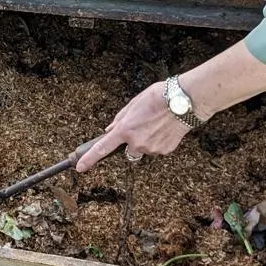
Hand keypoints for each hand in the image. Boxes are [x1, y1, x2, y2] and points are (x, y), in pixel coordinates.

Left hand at [75, 81, 192, 170]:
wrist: (184, 102)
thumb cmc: (159, 97)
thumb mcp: (134, 103)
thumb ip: (119, 119)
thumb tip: (109, 131)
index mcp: (125, 129)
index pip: (102, 148)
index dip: (90, 159)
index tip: (81, 168)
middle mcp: (137, 142)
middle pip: (128, 149)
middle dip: (132, 140)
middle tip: (144, 124)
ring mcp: (151, 149)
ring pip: (144, 148)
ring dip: (147, 140)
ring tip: (158, 123)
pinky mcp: (164, 151)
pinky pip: (157, 149)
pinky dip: (159, 141)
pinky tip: (166, 129)